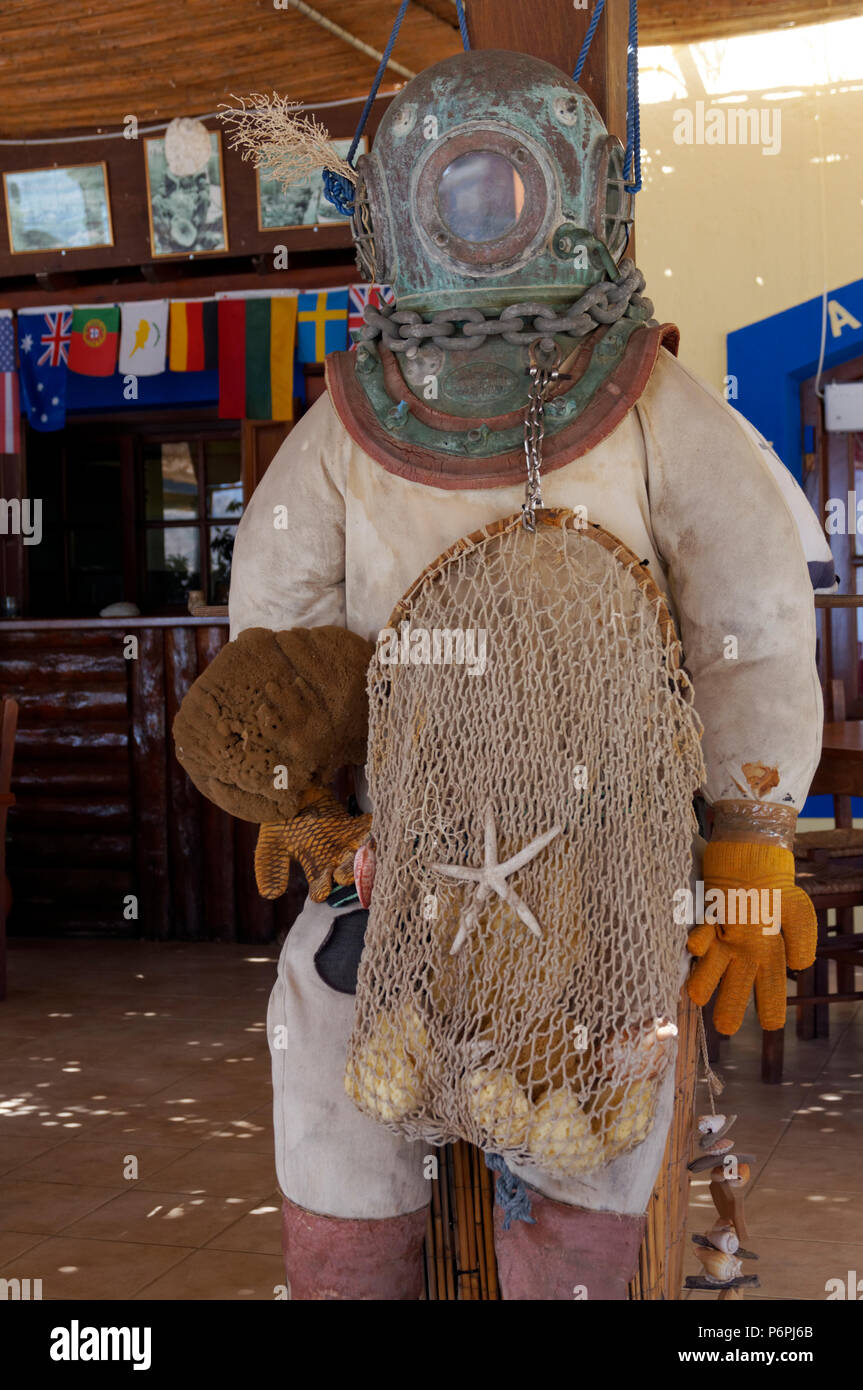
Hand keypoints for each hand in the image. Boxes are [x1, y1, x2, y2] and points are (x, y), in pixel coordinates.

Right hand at [254, 786, 371, 901]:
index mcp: (316, 867)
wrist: (291, 791)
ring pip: (358, 855)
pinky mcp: (354, 824)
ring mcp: (346, 841)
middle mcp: (334, 857)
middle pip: (345, 872)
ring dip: (361, 859)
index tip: (320, 892)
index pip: (321, 886)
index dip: (321, 889)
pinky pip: (366, 830)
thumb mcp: (272, 845)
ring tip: (359, 858)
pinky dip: (369, 831)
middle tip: (343, 878)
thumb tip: (269, 895)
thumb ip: (271, 868)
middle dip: (345, 875)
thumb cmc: (282, 821)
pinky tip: (369, 832)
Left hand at [686, 841, 815, 1033]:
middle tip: (725, 1027)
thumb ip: (802, 939)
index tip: (772, 1024)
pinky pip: (702, 931)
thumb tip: (800, 966)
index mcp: (768, 953)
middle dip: (731, 1004)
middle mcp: (743, 951)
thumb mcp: (799, 912)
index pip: (771, 985)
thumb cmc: (777, 887)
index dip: (772, 1004)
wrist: (752, 857)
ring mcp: (723, 936)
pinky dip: (699, 939)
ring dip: (705, 978)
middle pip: (738, 982)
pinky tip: (694, 948)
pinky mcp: (707, 918)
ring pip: (713, 963)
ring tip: (697, 997)